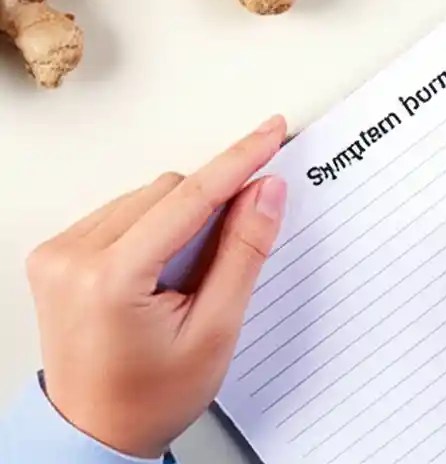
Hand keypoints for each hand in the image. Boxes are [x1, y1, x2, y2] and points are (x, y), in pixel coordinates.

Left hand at [24, 116, 288, 457]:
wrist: (97, 431)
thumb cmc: (151, 396)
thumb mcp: (216, 329)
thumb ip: (243, 252)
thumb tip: (265, 192)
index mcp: (110, 277)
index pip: (189, 198)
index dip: (238, 161)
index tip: (269, 133)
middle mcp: (72, 257)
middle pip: (166, 192)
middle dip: (209, 210)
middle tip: (223, 263)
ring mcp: (58, 254)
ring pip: (145, 198)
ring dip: (180, 221)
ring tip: (183, 283)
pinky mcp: (57, 254)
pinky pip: (121, 214)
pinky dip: (153, 230)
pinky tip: (159, 274)